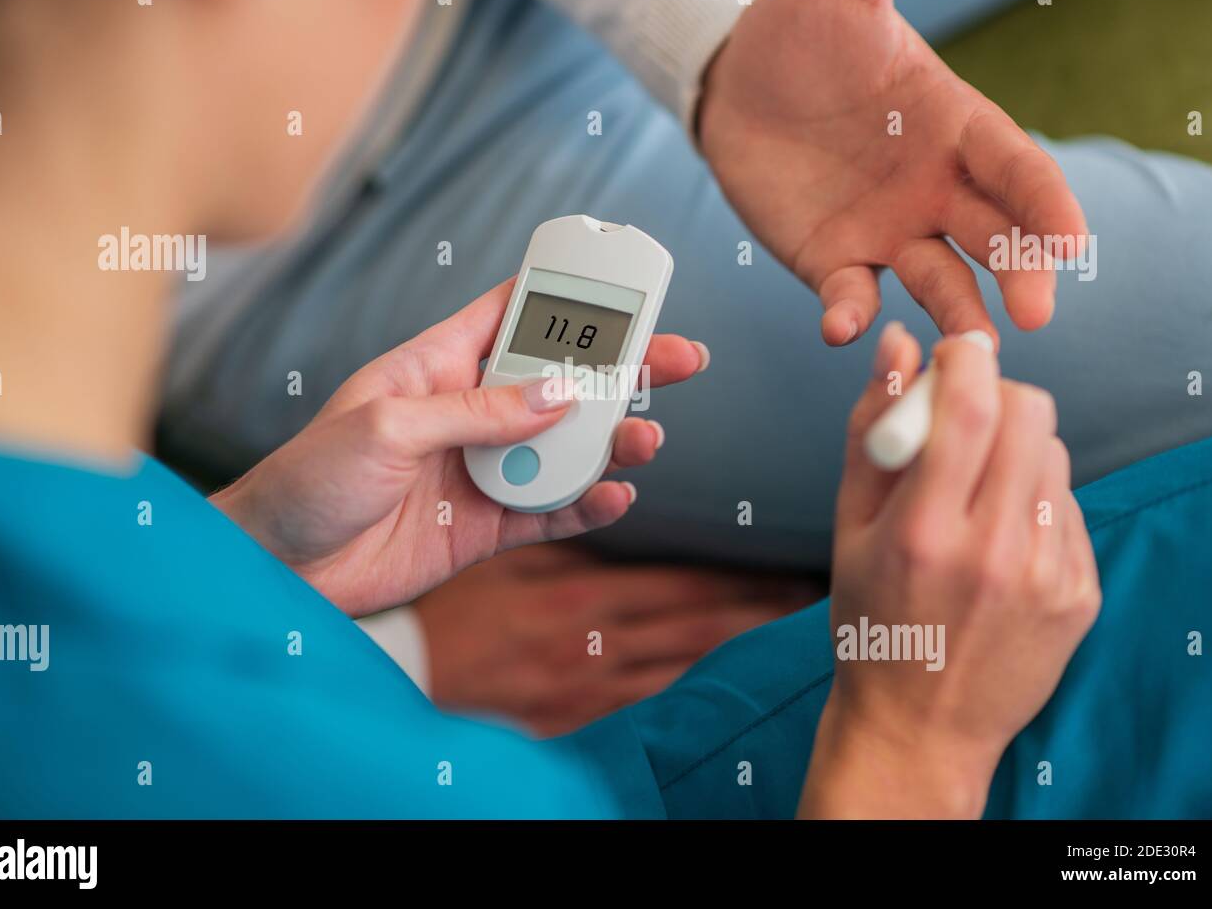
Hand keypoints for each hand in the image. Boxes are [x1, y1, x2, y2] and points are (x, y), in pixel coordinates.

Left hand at [212, 279, 707, 616]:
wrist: (278, 569)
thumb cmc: (310, 478)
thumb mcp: (388, 427)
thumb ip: (477, 412)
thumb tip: (561, 394)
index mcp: (437, 366)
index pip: (512, 314)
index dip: (566, 295)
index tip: (623, 282)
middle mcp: (469, 412)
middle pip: (560, 381)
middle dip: (620, 369)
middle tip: (681, 359)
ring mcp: (483, 469)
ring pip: (566, 447)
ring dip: (611, 442)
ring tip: (646, 440)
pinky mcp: (486, 526)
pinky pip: (550, 511)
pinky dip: (586, 504)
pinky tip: (613, 495)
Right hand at [413, 542, 819, 736]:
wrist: (407, 672)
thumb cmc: (453, 607)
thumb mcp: (511, 554)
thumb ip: (567, 526)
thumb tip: (616, 498)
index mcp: (585, 598)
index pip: (685, 590)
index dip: (739, 583)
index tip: (782, 574)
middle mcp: (597, 646)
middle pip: (697, 631)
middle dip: (753, 614)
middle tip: (803, 601)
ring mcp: (589, 686)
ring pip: (680, 667)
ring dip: (731, 650)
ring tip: (777, 635)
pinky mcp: (574, 713)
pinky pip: (644, 698)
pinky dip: (683, 684)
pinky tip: (709, 674)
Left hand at [698, 0, 1088, 345]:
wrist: (734, 75)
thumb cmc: (802, 25)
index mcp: (957, 125)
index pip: (1018, 168)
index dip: (1045, 204)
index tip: (1070, 242)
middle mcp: (935, 189)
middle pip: (995, 237)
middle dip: (1020, 273)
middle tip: (1036, 311)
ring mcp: (887, 231)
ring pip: (940, 284)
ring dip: (957, 316)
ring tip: (966, 349)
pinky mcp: (833, 261)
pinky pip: (852, 296)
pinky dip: (852, 314)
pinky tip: (845, 325)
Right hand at [800, 323, 1099, 817]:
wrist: (918, 724)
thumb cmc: (872, 622)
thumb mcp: (848, 526)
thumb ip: (870, 429)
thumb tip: (896, 346)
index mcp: (924, 533)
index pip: (971, 407)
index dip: (966, 359)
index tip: (955, 352)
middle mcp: (993, 552)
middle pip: (1030, 414)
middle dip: (996, 394)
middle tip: (965, 418)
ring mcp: (1046, 577)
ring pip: (1053, 454)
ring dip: (1016, 449)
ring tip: (977, 494)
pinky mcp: (1080, 595)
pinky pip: (1069, 506)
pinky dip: (1035, 501)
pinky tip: (1000, 539)